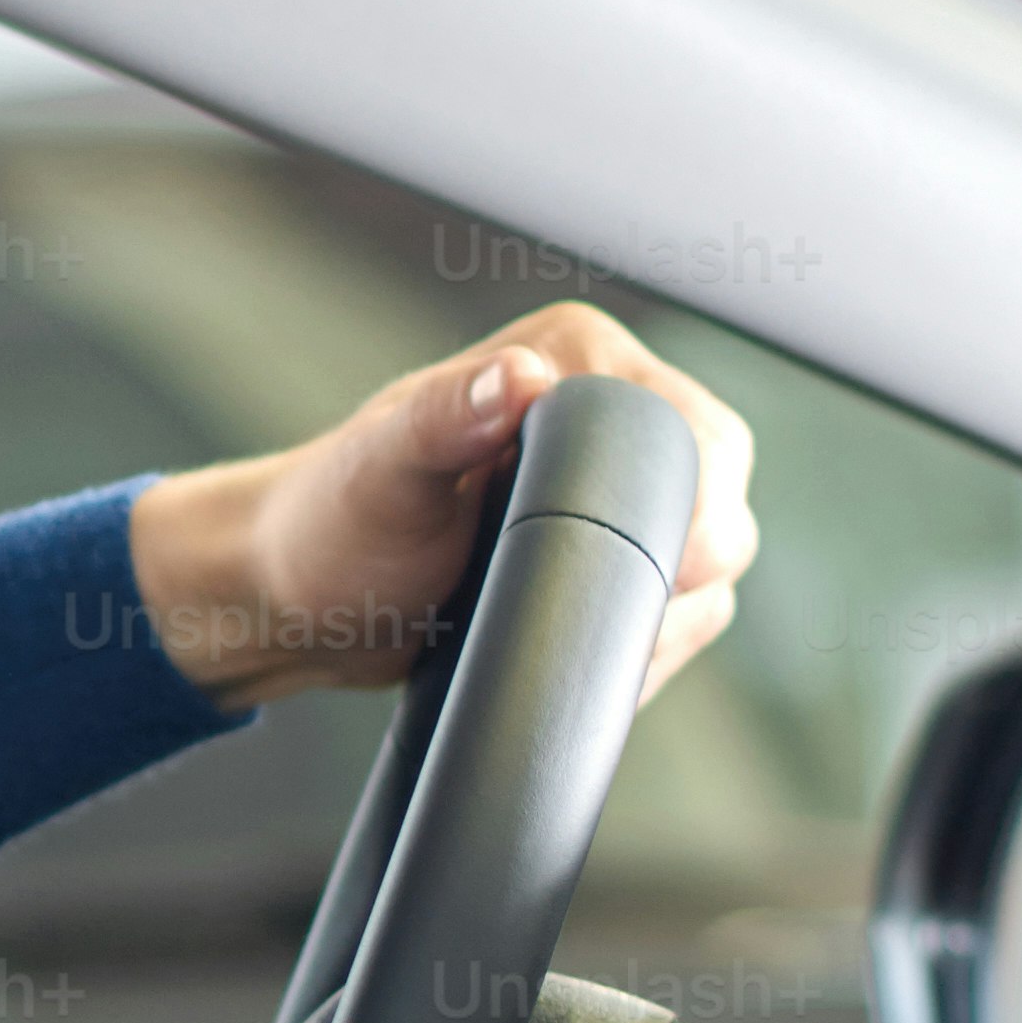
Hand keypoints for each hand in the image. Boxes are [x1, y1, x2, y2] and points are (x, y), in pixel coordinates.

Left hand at [123, 302, 755, 707]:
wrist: (303, 600)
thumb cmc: (329, 522)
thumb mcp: (380, 470)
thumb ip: (445, 417)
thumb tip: (517, 378)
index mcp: (571, 360)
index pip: (686, 419)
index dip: (696, 494)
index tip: (670, 561)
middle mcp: (612, 414)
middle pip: (717, 491)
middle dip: (688, 564)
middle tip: (626, 615)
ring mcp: (618, 491)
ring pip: (709, 558)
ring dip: (670, 614)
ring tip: (595, 643)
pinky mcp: (612, 556)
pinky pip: (676, 606)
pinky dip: (651, 641)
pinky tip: (601, 661)